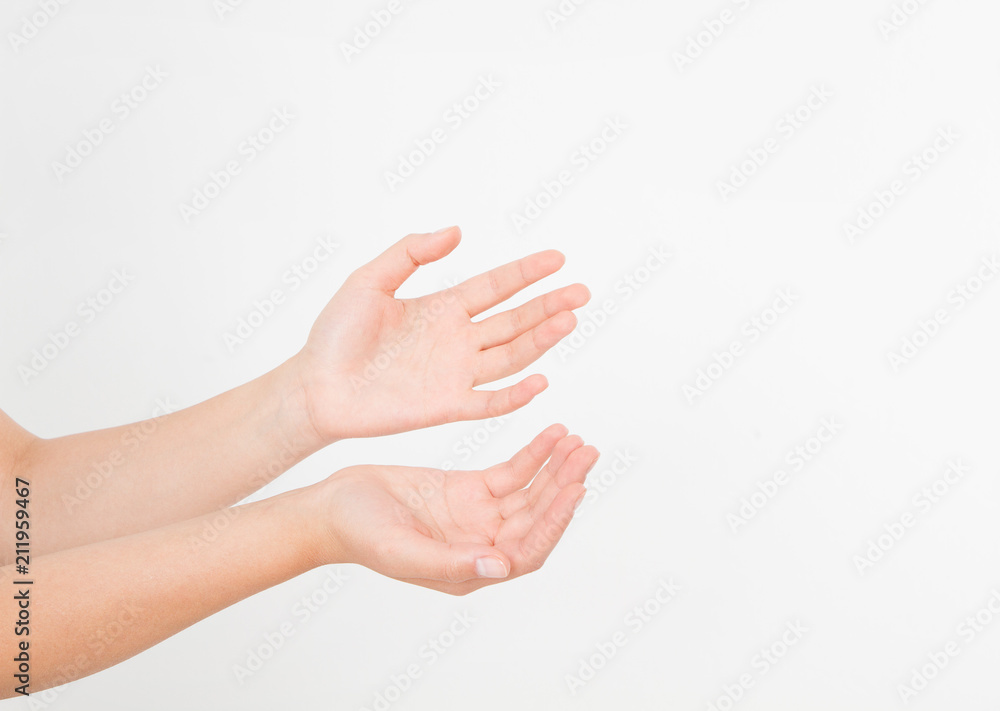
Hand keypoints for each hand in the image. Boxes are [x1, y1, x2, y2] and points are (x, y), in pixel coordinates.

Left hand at [292, 227, 589, 441]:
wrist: (316, 386)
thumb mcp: (368, 280)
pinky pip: (488, 402)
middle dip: (549, 305)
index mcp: (442, 308)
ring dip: (541, 340)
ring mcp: (454, 374)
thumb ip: (411, 253)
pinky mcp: (445, 406)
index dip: (527, 273)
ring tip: (569, 320)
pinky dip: (515, 396)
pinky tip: (540, 382)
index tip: (558, 259)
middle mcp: (456, 340)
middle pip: (514, 320)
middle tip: (582, 292)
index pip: (496, 287)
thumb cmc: (336, 334)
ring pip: (511, 356)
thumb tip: (457, 232)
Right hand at [312, 425, 598, 594]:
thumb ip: (451, 563)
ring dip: (555, 468)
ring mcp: (478, 517)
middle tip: (587, 453)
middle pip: (536, 517)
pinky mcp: (469, 490)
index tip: (575, 489)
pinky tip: (552, 434)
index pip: (527, 550)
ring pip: (530, 492)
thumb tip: (500, 569)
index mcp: (472, 570)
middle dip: (564, 486)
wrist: (332, 507)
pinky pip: (511, 472)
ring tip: (578, 440)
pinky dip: (534, 454)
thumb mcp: (402, 551)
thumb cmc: (359, 534)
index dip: (554, 522)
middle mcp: (482, 546)